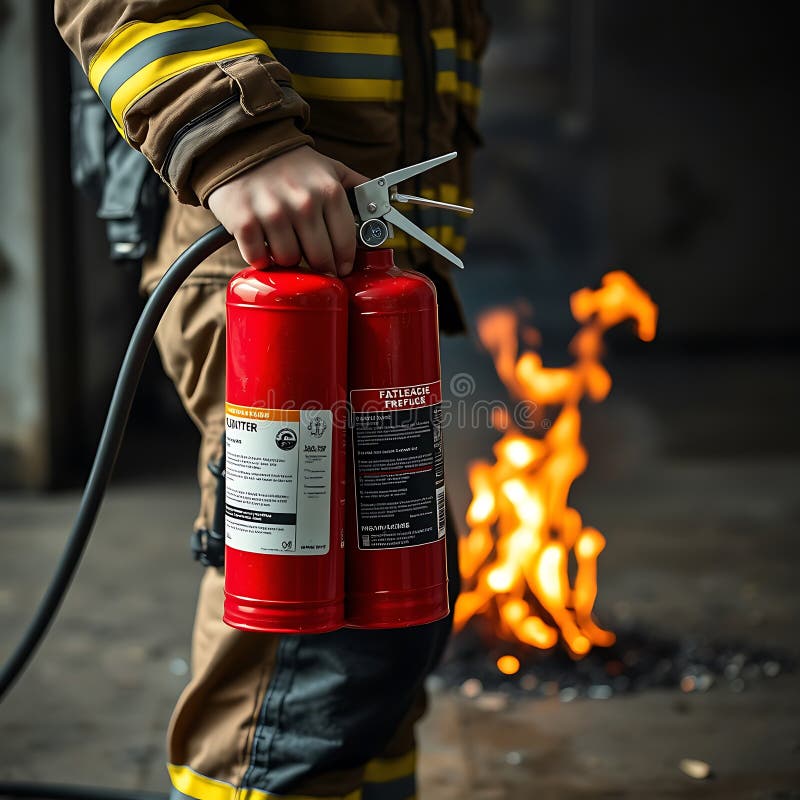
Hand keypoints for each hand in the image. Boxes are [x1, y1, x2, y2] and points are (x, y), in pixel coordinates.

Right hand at [208, 145, 367, 275]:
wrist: (242, 144)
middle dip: (318, 264)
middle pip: (320, 259)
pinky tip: (263, 242)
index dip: (343, 261)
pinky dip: (261, 257)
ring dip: (287, 258)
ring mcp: (272, 213)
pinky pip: (259, 259)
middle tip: (312, 260)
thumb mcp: (329, 168)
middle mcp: (303, 202)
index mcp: (328, 191)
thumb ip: (358, 187)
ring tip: (284, 242)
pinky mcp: (244, 222)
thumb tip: (385, 202)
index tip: (340, 266)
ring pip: (289, 261)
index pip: (345, 245)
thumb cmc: (290, 163)